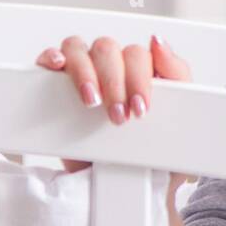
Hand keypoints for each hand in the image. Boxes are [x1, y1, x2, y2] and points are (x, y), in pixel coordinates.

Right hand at [35, 34, 196, 192]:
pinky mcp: (55, 85)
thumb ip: (175, 71)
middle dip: (113, 83)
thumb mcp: (175, 112)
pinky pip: (49, 58)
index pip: (135, 53)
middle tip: (117, 116)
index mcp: (136, 67)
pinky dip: (51, 57)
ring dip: (84, 73)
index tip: (139, 108)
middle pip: (106, 48)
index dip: (137, 78)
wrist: (127, 184)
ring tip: (91, 102)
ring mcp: (81, 73)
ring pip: (77, 48)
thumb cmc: (154, 148)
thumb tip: (158, 41)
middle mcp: (108, 65)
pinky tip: (58, 67)